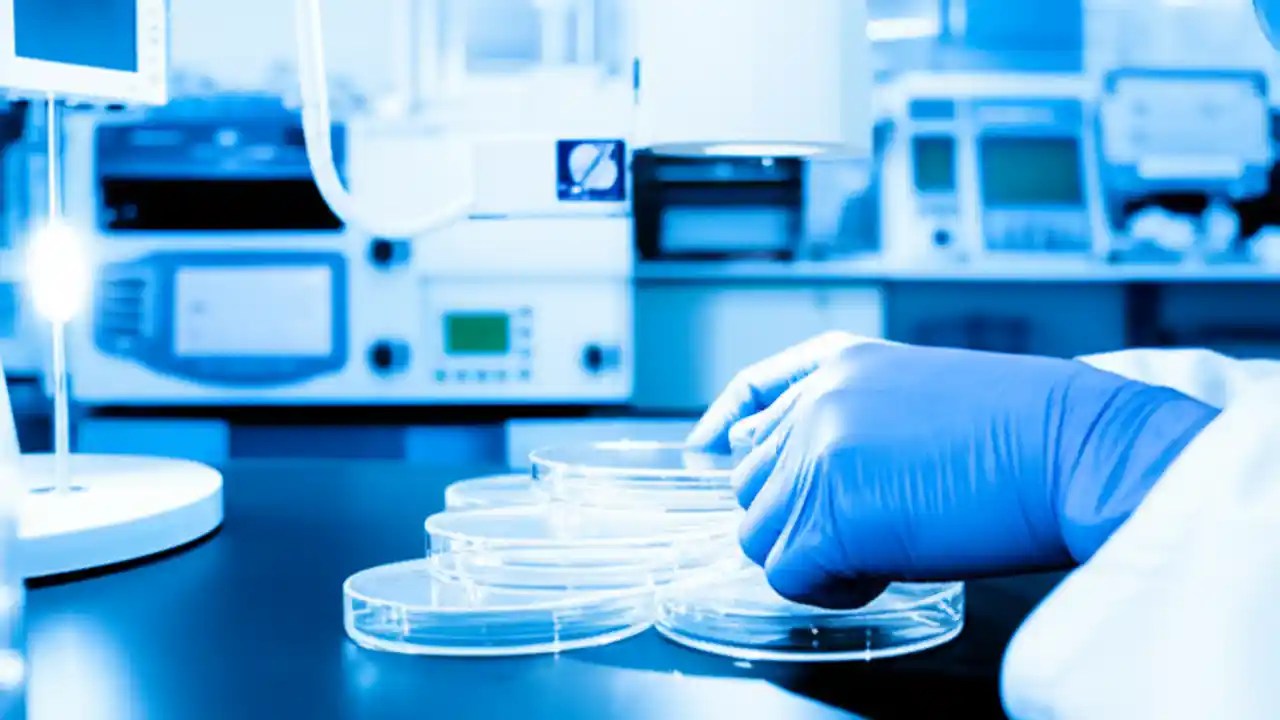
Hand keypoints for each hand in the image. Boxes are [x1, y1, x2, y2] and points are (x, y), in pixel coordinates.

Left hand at [692, 340, 1218, 608]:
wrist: (1077, 448)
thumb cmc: (1028, 432)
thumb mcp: (922, 395)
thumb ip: (850, 417)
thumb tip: (785, 466)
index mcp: (842, 364)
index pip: (755, 400)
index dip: (733, 432)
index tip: (712, 447)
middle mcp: (818, 402)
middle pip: (754, 485)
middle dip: (801, 516)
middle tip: (872, 525)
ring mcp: (817, 453)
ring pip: (762, 534)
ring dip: (814, 556)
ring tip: (884, 548)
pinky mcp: (827, 511)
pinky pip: (788, 575)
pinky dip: (829, 588)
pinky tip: (882, 571)